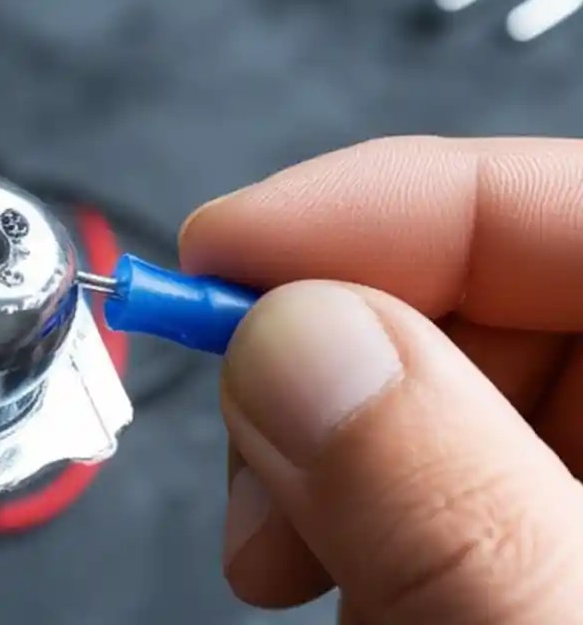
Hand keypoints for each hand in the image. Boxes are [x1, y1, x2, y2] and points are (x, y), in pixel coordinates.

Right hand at [181, 137, 582, 622]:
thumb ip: (443, 494)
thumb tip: (292, 336)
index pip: (568, 210)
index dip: (387, 200)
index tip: (223, 250)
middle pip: (488, 297)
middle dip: (332, 350)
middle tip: (242, 434)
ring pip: (441, 393)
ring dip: (322, 443)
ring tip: (276, 550)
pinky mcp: (542, 559)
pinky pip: (435, 482)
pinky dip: (350, 506)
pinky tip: (327, 571)